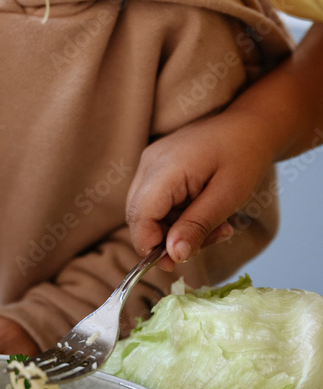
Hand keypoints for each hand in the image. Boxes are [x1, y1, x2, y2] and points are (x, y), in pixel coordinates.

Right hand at [126, 109, 274, 270]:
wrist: (250, 125)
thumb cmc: (244, 155)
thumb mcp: (227, 196)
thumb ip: (197, 225)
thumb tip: (173, 255)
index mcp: (165, 167)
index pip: (140, 215)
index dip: (149, 245)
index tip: (173, 264)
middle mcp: (150, 163)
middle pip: (138, 215)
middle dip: (164, 239)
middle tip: (200, 248)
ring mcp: (151, 163)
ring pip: (147, 211)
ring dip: (175, 229)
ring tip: (216, 230)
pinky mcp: (158, 166)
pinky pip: (157, 200)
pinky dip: (177, 216)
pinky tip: (205, 216)